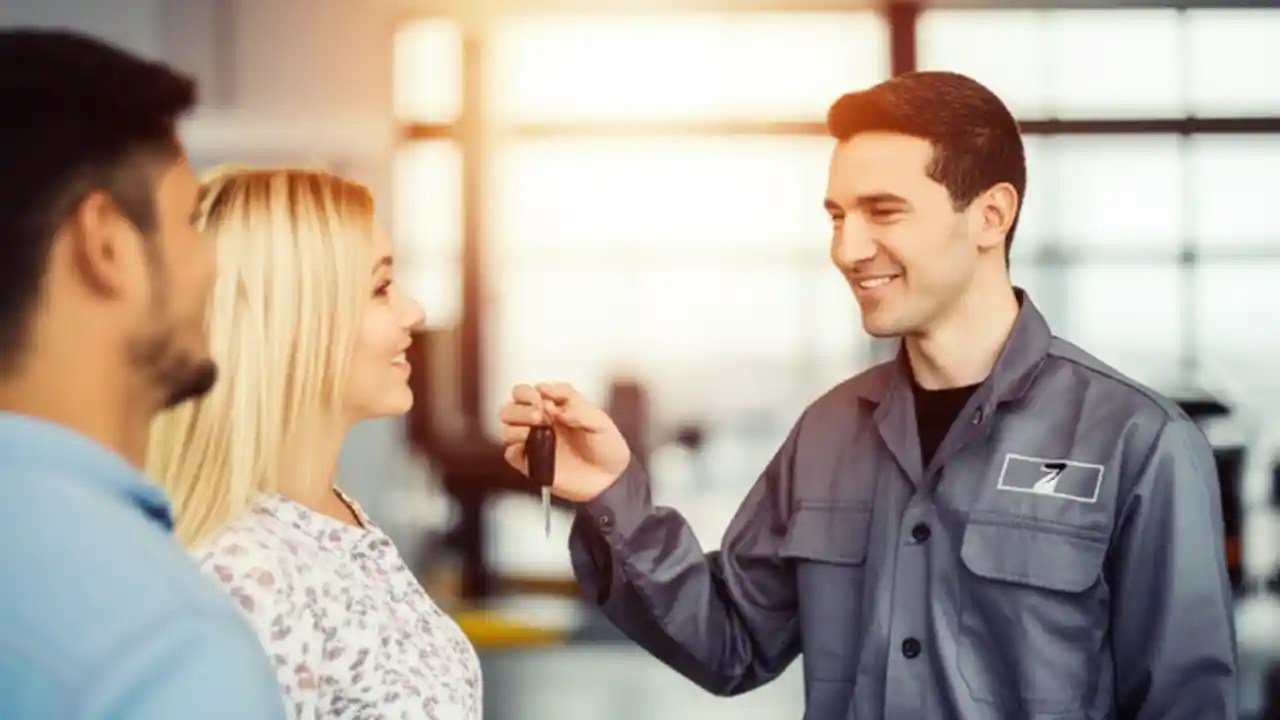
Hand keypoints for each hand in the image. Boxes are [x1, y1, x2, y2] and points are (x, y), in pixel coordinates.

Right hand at [498, 382, 631, 502]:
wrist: (610, 480)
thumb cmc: (607, 448)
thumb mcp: (600, 421)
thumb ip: (577, 407)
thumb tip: (552, 402)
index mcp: (554, 407)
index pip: (527, 392)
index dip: (529, 393)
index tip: (542, 400)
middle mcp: (539, 423)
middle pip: (510, 407)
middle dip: (520, 408)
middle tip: (539, 415)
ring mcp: (533, 443)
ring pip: (507, 428)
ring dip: (516, 425)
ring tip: (537, 430)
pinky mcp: (531, 464)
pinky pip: (510, 454)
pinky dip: (514, 449)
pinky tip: (529, 448)